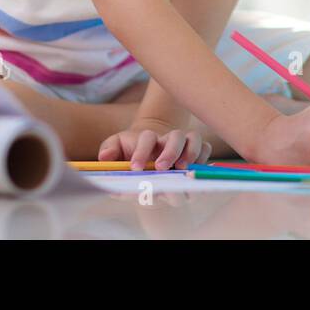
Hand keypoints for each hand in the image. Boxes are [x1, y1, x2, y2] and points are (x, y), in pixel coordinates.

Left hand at [97, 119, 211, 170]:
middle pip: (176, 136)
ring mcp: (184, 145)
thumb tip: (104, 158)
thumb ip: (108, 151)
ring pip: (195, 139)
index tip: (135, 168)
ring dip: (191, 153)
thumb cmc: (129, 154)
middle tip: (161, 168)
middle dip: (170, 152)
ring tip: (182, 169)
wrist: (148, 158)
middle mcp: (168, 140)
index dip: (142, 152)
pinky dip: (204, 158)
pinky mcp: (196, 153)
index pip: (147, 139)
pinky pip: (206, 149)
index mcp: (147, 139)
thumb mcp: (116, 150)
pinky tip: (195, 173)